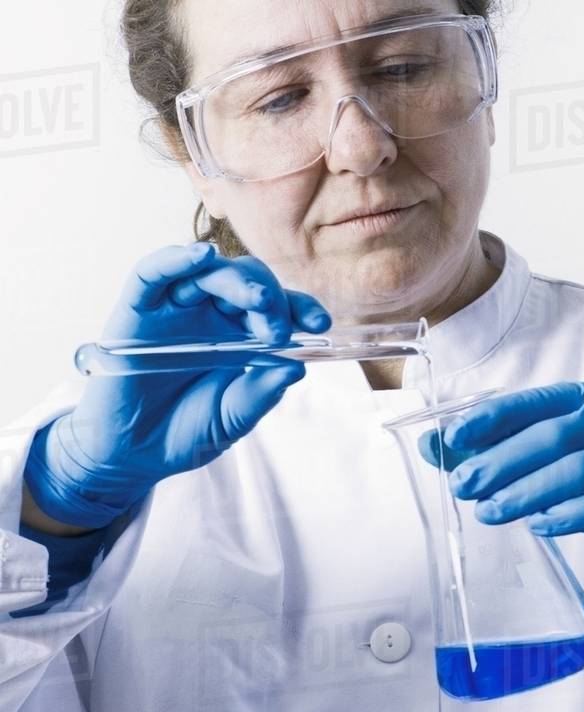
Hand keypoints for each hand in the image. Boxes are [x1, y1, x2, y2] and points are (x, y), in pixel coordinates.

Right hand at [23, 242, 331, 529]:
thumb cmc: (188, 431)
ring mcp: (176, 308)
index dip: (301, 309)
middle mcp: (213, 314)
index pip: (279, 308)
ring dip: (237, 280)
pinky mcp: (138, 309)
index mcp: (244, 334)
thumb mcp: (234, 417)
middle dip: (271, 300)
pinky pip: (152, 273)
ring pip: (209, 273)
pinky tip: (200, 256)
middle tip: (277, 330)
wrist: (135, 454)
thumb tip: (297, 366)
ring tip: (257, 299)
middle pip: (248, 283)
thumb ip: (262, 392)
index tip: (319, 325)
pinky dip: (175, 260)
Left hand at [423, 380, 583, 612]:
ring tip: (489, 512)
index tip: (453, 438)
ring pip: (576, 471)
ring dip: (526, 493)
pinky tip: (538, 525)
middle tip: (464, 485)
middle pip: (553, 437)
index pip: (535, 401)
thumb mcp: (555, 454)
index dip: (492, 419)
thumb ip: (498, 447)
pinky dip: (567, 515)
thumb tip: (434, 446)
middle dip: (502, 462)